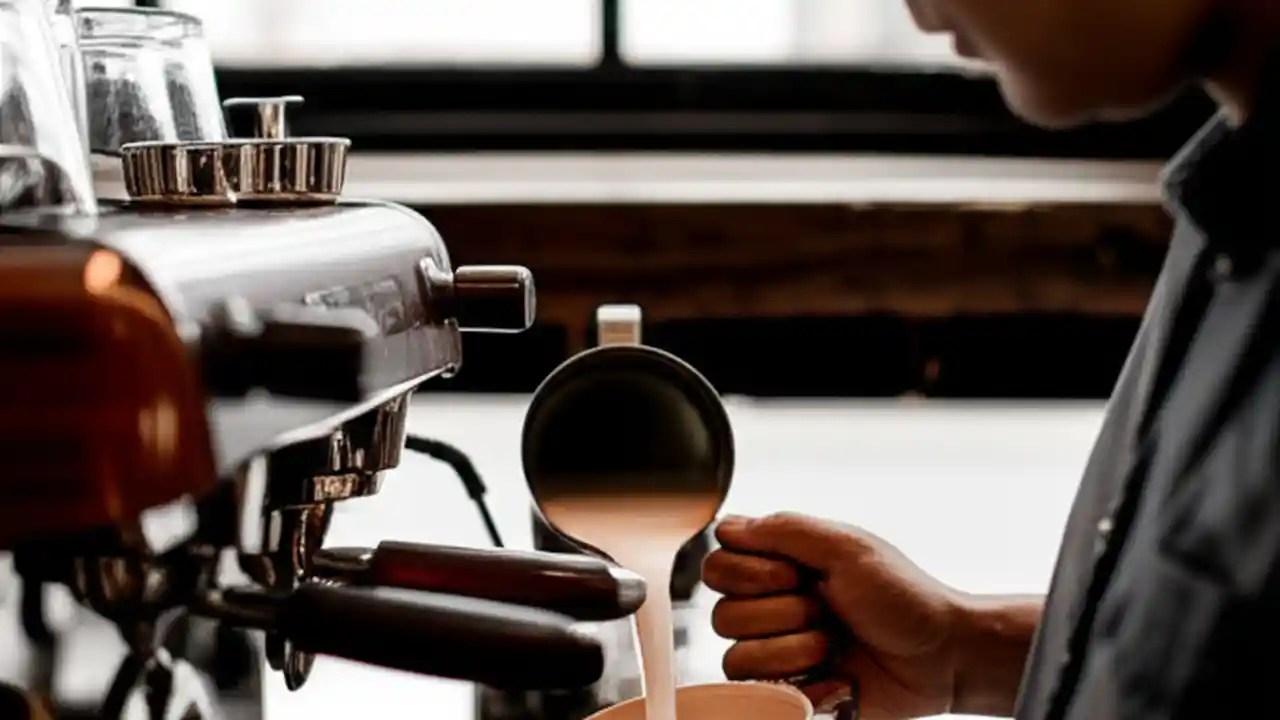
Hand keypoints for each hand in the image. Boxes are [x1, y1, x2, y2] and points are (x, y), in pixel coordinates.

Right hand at [702, 512, 962, 718]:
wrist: (942, 658)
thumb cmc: (904, 598)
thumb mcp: (847, 548)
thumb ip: (785, 529)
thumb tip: (728, 528)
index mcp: (779, 565)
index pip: (716, 564)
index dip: (749, 574)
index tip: (796, 574)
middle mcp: (772, 607)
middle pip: (722, 615)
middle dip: (783, 616)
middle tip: (826, 611)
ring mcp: (779, 652)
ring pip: (737, 659)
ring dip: (794, 653)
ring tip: (833, 647)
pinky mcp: (790, 692)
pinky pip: (762, 695)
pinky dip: (809, 687)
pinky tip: (840, 677)